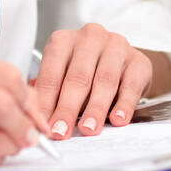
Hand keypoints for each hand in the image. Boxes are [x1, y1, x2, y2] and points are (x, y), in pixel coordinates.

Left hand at [32, 23, 157, 139]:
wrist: (122, 64)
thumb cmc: (86, 72)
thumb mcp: (63, 77)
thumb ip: (49, 94)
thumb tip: (32, 118)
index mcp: (63, 41)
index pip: (51, 73)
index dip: (46, 102)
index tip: (42, 125)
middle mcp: (90, 38)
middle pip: (77, 77)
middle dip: (67, 108)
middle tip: (61, 131)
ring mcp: (116, 46)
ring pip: (104, 80)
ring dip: (95, 109)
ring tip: (88, 129)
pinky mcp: (138, 61)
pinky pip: (131, 84)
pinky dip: (124, 104)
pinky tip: (118, 119)